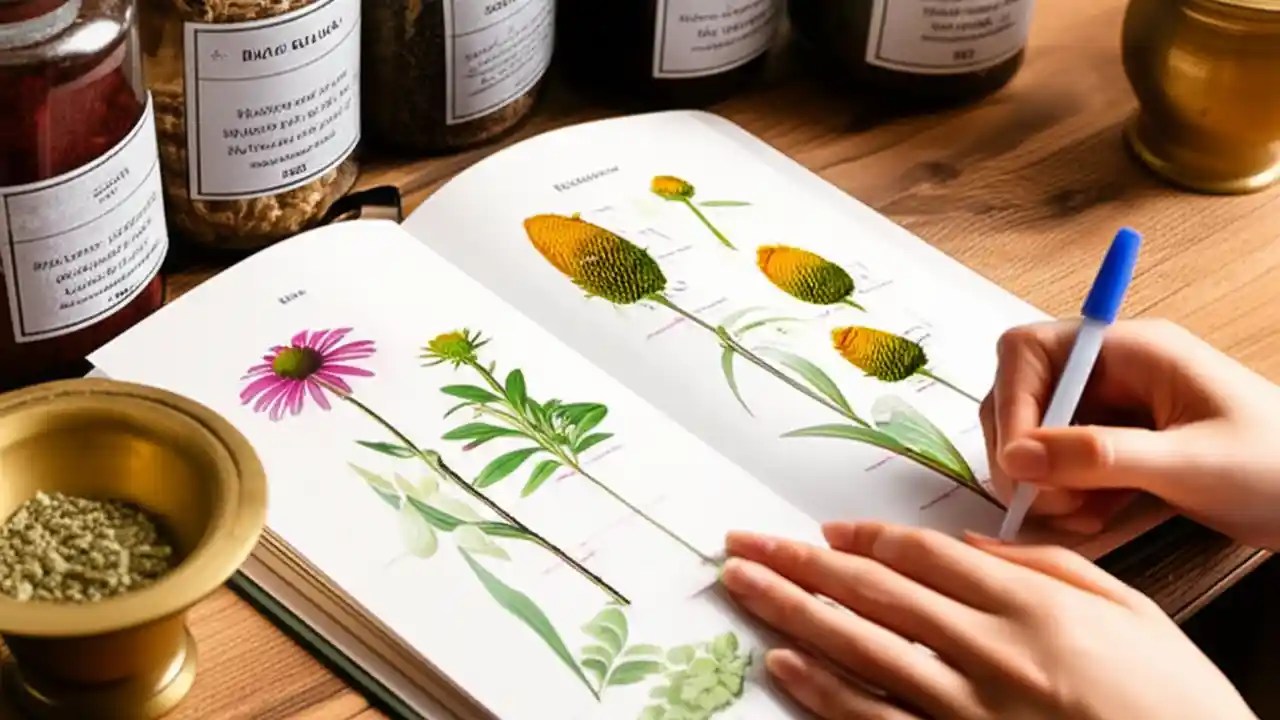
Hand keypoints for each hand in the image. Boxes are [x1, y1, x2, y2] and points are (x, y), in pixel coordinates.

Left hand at [721, 523, 1255, 719]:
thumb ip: (1044, 568)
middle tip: (747, 541)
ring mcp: (969, 709)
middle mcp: (990, 651)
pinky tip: (781, 663)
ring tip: (741, 584)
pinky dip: (821, 691)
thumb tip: (968, 543)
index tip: (824, 530)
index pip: (923, 556)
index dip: (864, 538)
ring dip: (791, 611)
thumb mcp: (1128, 609)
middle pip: (873, 592)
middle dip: (801, 562)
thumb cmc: (1171, 698)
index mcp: (1031, 606)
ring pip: (859, 648)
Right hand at [981, 318, 1279, 548]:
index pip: (1031, 351)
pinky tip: (1095, 519)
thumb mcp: (1190, 465)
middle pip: (1023, 394)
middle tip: (1046, 501)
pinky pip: (1061, 463)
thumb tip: (1017, 457)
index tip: (1020, 462)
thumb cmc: (1279, 469)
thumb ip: (1099, 457)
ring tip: (1080, 516)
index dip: (1012, 403)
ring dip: (1042, 479)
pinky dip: (1064, 494)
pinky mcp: (1117, 445)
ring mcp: (1113, 408)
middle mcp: (1114, 372)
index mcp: (1132, 350)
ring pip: (1035, 434)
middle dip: (1023, 450)